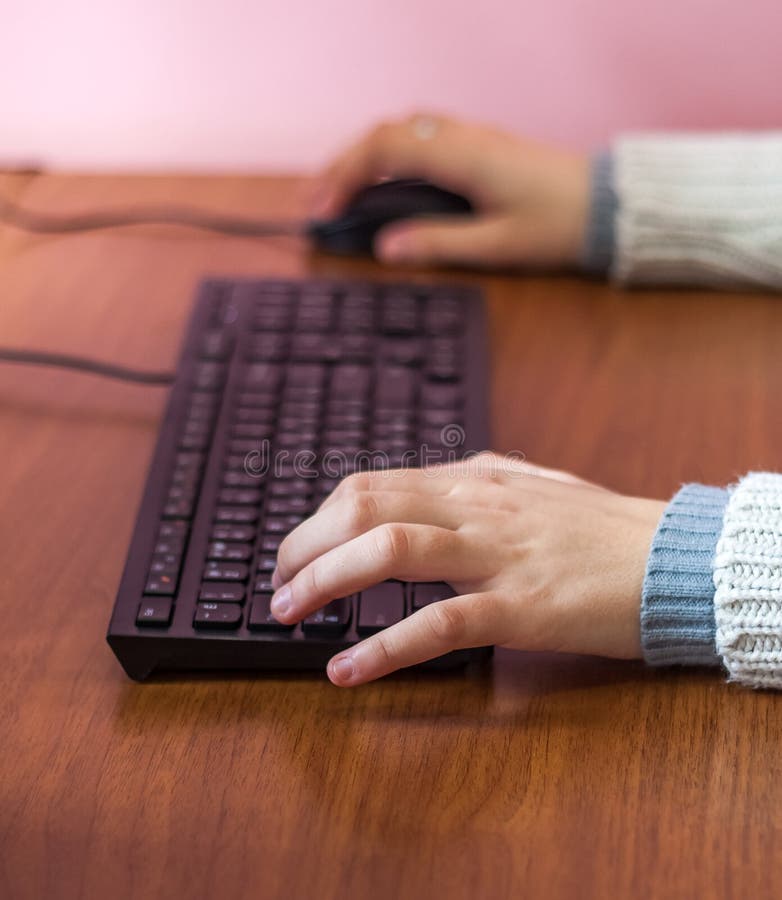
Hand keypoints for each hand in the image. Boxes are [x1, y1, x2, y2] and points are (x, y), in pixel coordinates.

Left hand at [270, 455, 666, 685]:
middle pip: (363, 507)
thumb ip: (477, 479)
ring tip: (289, 614)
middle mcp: (474, 506)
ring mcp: (496, 554)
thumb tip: (428, 482)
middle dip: (303, 546)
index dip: (317, 519)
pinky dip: (383, 648)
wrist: (669, 556)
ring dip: (324, 581)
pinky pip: (438, 623)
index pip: (370, 484)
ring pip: (390, 550)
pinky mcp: (521, 607)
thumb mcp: (529, 484)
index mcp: (472, 479)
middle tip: (277, 587)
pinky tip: (348, 670)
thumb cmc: (599, 526)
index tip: (294, 553)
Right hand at [310, 113, 589, 269]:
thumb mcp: (496, 245)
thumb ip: (438, 243)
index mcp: (462, 156)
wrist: (609, 207)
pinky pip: (422, 136)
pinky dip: (392, 156)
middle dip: (343, 164)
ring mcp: (472, 136)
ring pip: (402, 129)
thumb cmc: (560, 226)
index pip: (383, 151)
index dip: (343, 177)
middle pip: (385, 132)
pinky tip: (387, 184)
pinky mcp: (480, 146)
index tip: (322, 212)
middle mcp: (463, 136)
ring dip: (366, 156)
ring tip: (344, 192)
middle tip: (319, 203)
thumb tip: (385, 248)